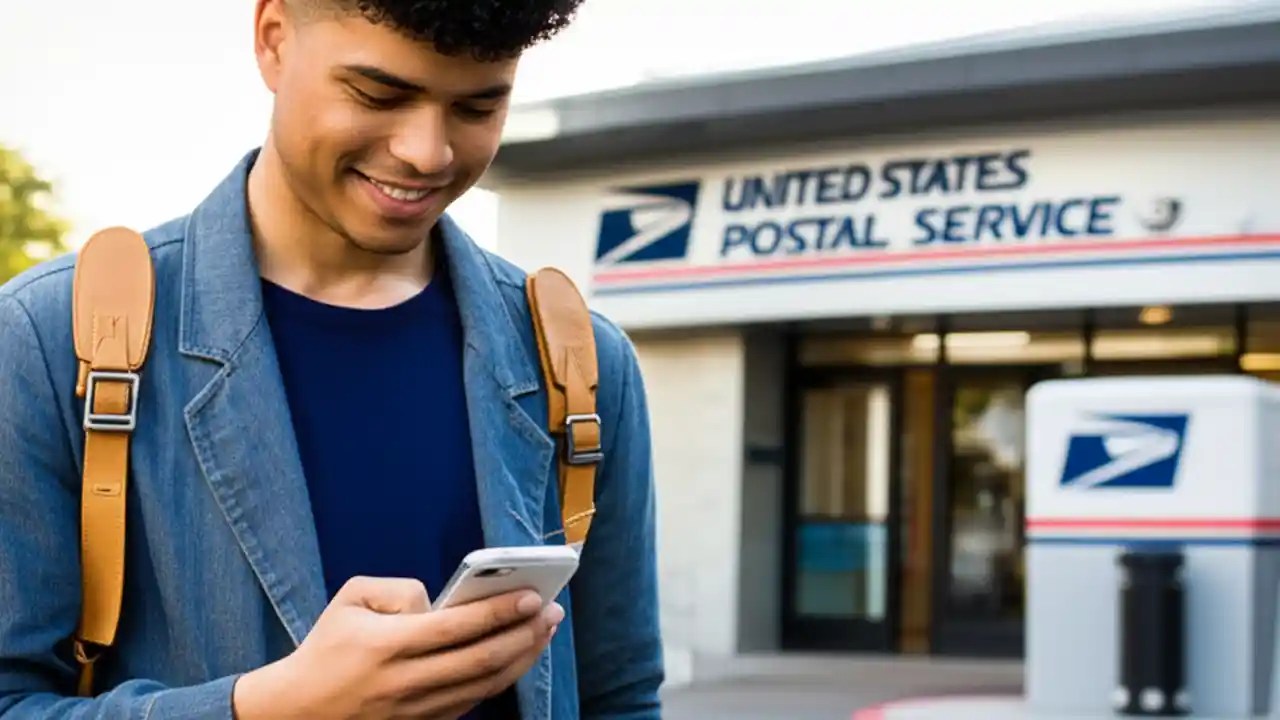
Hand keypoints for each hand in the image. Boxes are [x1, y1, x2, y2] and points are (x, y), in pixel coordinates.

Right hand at [232, 575, 562, 719]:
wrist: (298, 711)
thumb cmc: (329, 646)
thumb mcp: (352, 598)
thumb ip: (401, 589)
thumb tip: (443, 602)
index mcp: (387, 645)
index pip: (458, 628)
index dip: (500, 611)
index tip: (532, 595)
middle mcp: (406, 682)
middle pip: (482, 660)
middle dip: (525, 634)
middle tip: (552, 610)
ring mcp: (417, 711)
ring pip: (484, 686)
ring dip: (522, 657)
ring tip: (545, 630)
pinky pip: (473, 702)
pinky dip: (502, 679)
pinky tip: (519, 656)